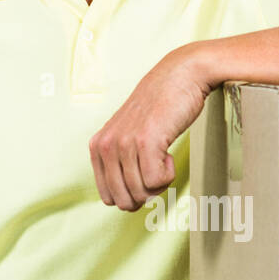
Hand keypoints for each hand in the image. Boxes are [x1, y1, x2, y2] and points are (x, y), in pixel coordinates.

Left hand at [89, 44, 210, 209]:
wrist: (180, 76)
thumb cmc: (161, 108)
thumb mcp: (129, 135)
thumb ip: (120, 163)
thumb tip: (128, 203)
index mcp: (98, 146)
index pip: (108, 197)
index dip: (132, 194)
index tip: (145, 174)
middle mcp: (106, 145)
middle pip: (124, 200)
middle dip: (145, 194)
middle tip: (156, 169)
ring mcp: (124, 143)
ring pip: (141, 193)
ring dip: (160, 182)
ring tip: (163, 156)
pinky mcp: (145, 142)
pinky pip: (155, 181)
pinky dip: (168, 175)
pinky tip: (168, 152)